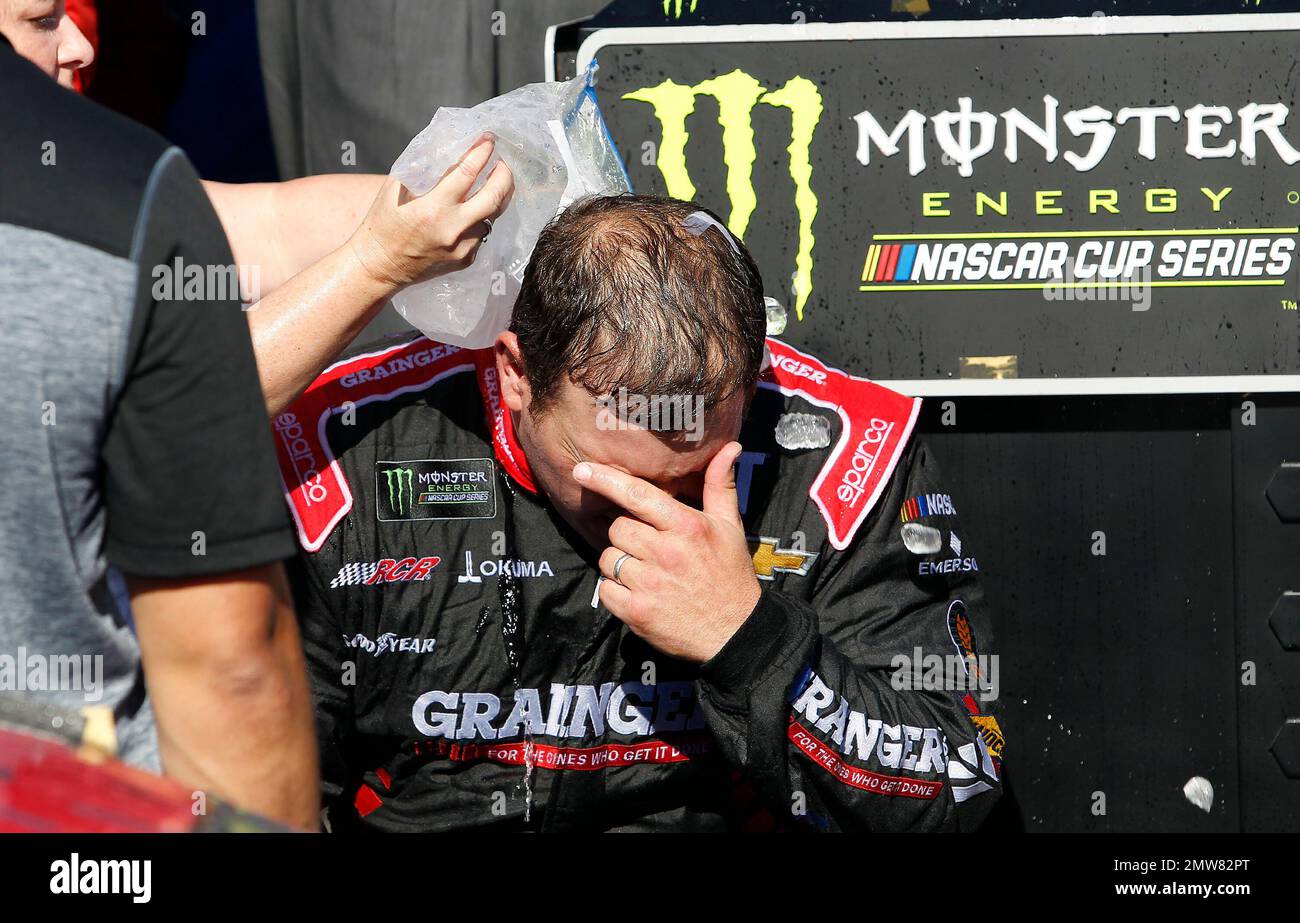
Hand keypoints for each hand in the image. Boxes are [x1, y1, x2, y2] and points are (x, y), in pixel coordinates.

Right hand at [347, 135, 513, 290]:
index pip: (467, 173)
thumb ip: (423, 169)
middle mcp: (453, 229)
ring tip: (492, 183)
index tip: (489, 140)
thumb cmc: (384, 223)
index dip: (482, 152)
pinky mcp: (467, 259)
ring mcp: (463, 247)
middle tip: (503, 162)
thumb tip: (451, 149)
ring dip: (495, 197)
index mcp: (433, 208)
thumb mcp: (396, 188)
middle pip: (495, 197)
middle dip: (505, 174)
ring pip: (492, 216)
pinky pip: (482, 233)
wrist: (380, 266)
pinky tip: (473, 210)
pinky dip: (481, 218)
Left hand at [575, 443, 761, 663]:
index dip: (606, 479)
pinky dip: (615, 591)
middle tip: (648, 547)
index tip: (581, 469)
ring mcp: (649, 584)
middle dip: (626, 534)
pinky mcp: (636, 612)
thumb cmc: (730, 575)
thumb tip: (731, 446)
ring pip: (607, 558)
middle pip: (617, 527)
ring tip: (645, 571)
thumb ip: (720, 485)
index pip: (636, 495)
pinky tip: (638, 593)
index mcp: (686, 526)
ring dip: (619, 562)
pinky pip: (605, 590)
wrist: (735, 632)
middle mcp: (665, 552)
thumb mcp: (730, 527)